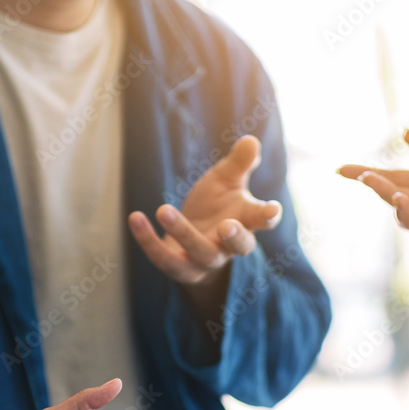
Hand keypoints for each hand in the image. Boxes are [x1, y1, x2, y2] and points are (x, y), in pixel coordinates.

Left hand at [128, 135, 281, 288]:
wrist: (190, 237)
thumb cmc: (216, 205)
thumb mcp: (226, 180)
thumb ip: (239, 163)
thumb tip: (251, 141)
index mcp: (246, 221)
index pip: (262, 220)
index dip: (268, 216)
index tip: (273, 211)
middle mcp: (229, 245)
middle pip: (239, 247)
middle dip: (234, 238)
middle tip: (227, 226)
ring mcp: (205, 260)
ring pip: (200, 253)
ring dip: (182, 233)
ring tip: (163, 209)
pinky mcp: (180, 268)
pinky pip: (164, 259)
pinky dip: (148, 240)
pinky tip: (135, 217)